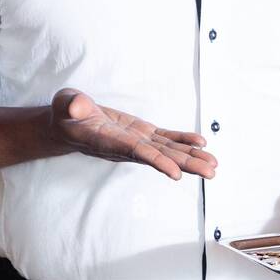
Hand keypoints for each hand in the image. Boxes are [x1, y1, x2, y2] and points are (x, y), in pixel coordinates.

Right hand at [49, 88, 215, 180]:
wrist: (68, 123)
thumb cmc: (65, 115)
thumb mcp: (65, 105)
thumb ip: (71, 106)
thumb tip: (76, 105)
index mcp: (111, 143)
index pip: (138, 154)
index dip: (158, 162)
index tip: (176, 174)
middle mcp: (128, 147)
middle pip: (162, 157)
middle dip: (187, 164)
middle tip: (211, 173)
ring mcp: (137, 141)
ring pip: (168, 150)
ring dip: (192, 156)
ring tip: (214, 165)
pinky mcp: (141, 133)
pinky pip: (166, 138)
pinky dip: (183, 139)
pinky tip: (201, 143)